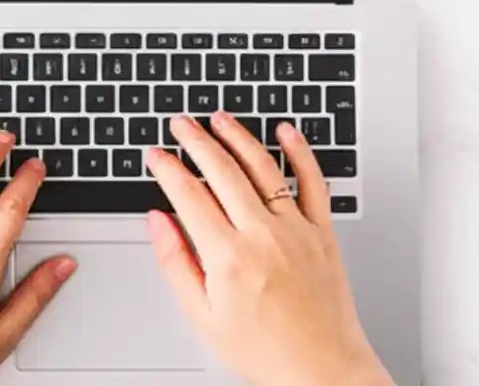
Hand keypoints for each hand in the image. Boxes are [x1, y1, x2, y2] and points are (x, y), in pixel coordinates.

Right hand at [146, 112, 391, 385]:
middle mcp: (263, 236)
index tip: (155, 155)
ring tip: (219, 118)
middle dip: (195, 140)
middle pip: (222, 171)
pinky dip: (300, 153)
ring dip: (238, 136)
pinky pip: (313, 183)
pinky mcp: (322, 234)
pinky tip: (286, 132)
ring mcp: (296, 231)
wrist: (322, 371)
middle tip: (180, 124)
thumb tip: (158, 222)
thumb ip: (175, 262)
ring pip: (263, 168)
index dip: (167, 168)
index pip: (188, 195)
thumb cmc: (265, 351)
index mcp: (228, 257)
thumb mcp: (202, 315)